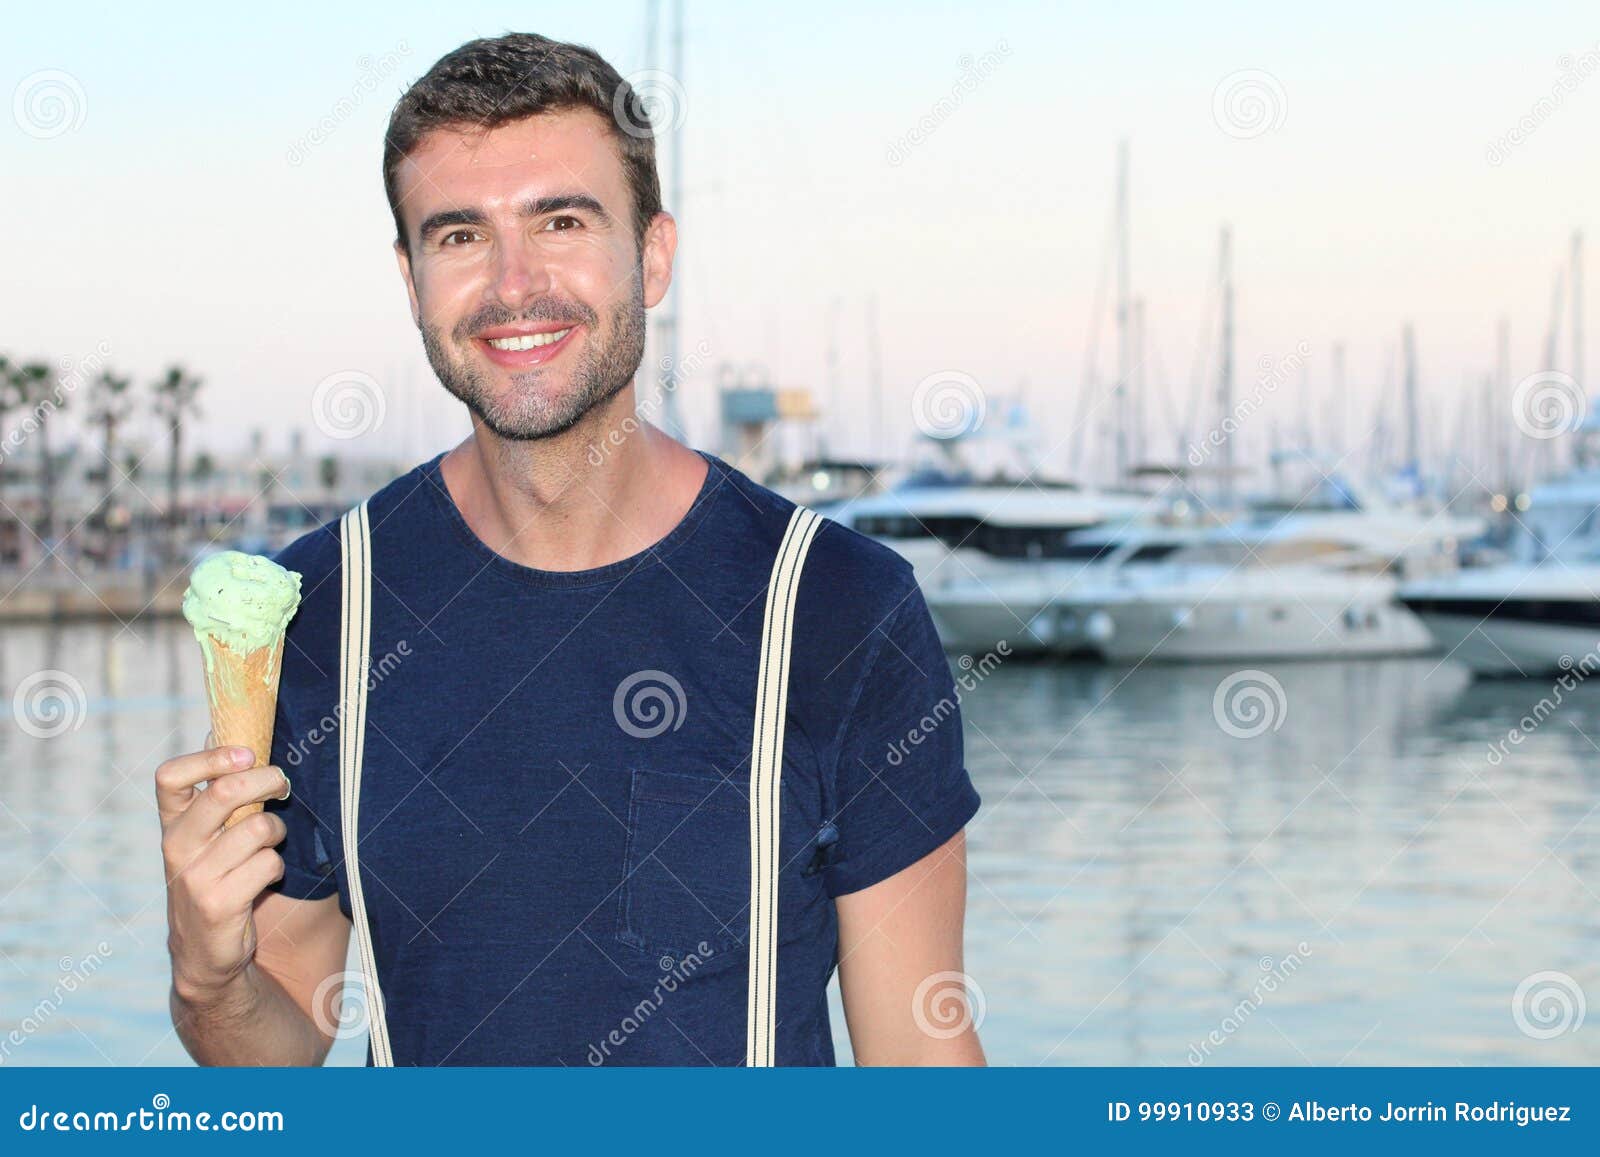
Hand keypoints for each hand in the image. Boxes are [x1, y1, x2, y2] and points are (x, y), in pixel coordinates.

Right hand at [156, 744, 292, 999]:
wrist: (204, 952)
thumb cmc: (215, 878)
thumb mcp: (205, 837)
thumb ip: (213, 793)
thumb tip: (223, 734)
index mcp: (172, 825)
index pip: (170, 777)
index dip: (210, 757)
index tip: (244, 754)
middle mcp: (177, 847)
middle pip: (224, 793)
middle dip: (266, 780)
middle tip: (282, 784)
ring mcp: (195, 877)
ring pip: (257, 828)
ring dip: (277, 831)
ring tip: (271, 842)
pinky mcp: (219, 903)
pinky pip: (268, 864)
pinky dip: (277, 866)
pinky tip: (266, 877)